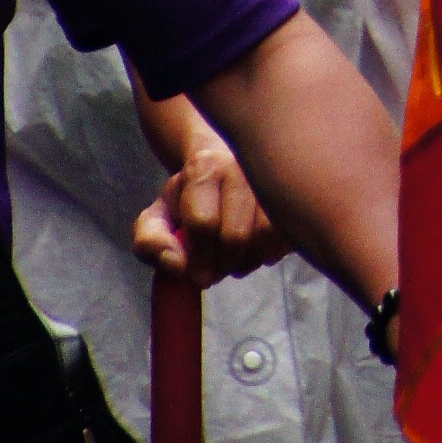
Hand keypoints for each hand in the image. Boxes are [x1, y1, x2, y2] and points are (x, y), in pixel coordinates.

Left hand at [133, 130, 283, 285]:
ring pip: (265, 235)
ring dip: (248, 261)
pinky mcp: (290, 191)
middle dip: (223, 264)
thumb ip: (151, 242)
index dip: (199, 259)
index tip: (199, 277)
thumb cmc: (186, 200)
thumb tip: (179, 265)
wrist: (218, 165)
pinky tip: (255, 251)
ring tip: (236, 261)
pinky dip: (270, 253)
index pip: (203, 223)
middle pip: (235, 235)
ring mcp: (269, 176)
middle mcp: (239, 166)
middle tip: (217, 270)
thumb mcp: (155, 218)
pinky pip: (287, 235)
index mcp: (202, 170)